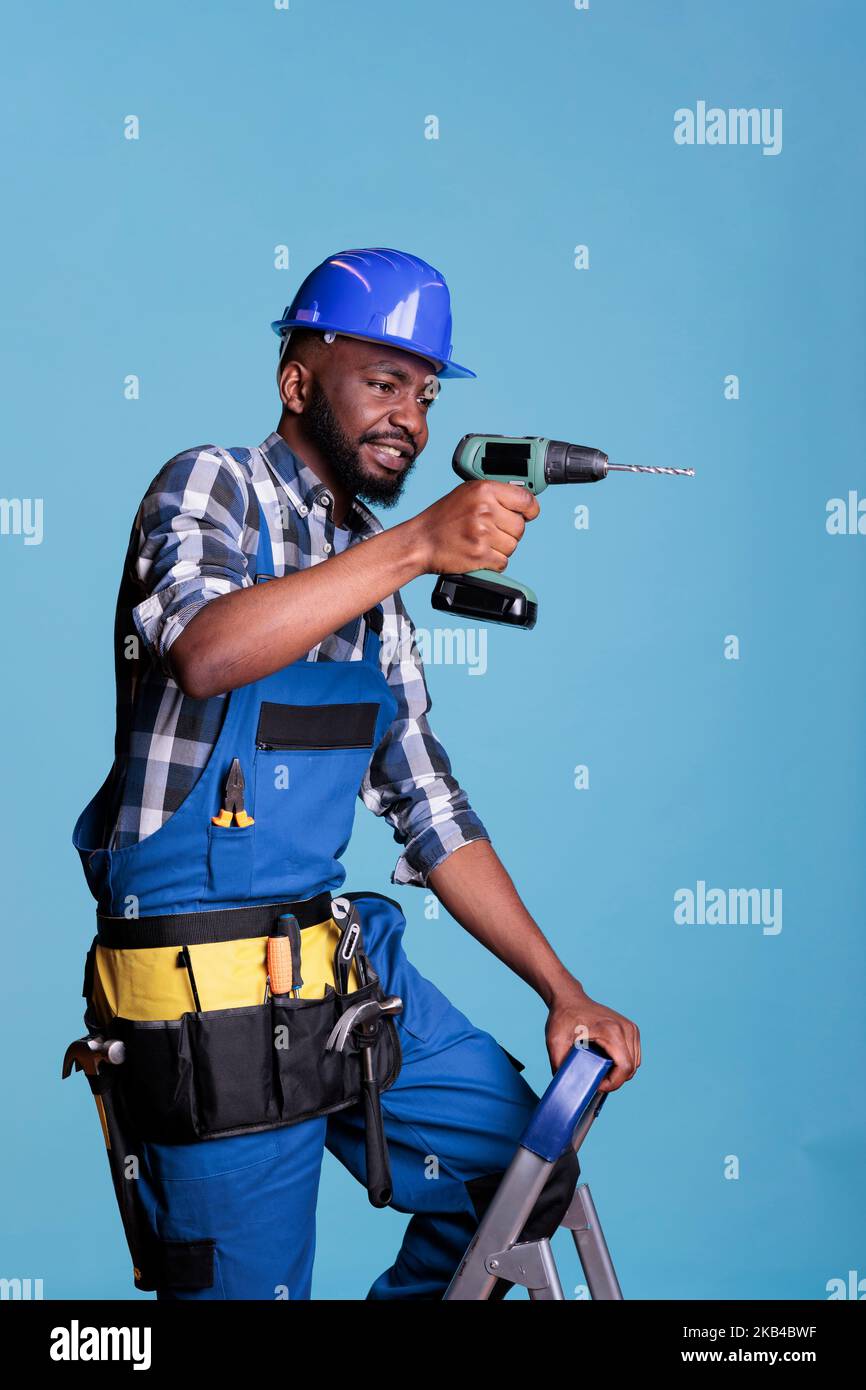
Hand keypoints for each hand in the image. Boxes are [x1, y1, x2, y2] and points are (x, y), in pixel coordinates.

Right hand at [410, 479, 539, 575]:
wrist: (420, 541)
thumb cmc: (442, 518)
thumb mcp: (466, 494)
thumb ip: (494, 494)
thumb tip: (523, 502)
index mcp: (484, 490)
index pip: (526, 500)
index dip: (530, 510)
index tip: (528, 514)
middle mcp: (485, 509)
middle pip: (520, 527)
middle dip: (509, 532)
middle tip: (492, 531)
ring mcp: (483, 533)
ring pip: (513, 546)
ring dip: (501, 548)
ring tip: (482, 542)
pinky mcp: (480, 554)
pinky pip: (503, 562)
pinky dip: (494, 562)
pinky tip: (479, 553)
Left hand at [545, 981, 640, 1090]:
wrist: (570, 999)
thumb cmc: (563, 1017)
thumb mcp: (555, 1041)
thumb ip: (558, 1063)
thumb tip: (564, 1083)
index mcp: (611, 1031)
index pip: (625, 1067)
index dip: (613, 1083)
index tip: (597, 1085)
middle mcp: (626, 1028)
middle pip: (631, 1068)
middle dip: (615, 1080)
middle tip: (596, 1080)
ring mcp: (631, 1027)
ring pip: (634, 1063)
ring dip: (620, 1073)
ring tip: (600, 1072)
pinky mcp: (631, 1028)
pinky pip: (634, 1055)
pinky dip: (623, 1063)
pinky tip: (607, 1062)